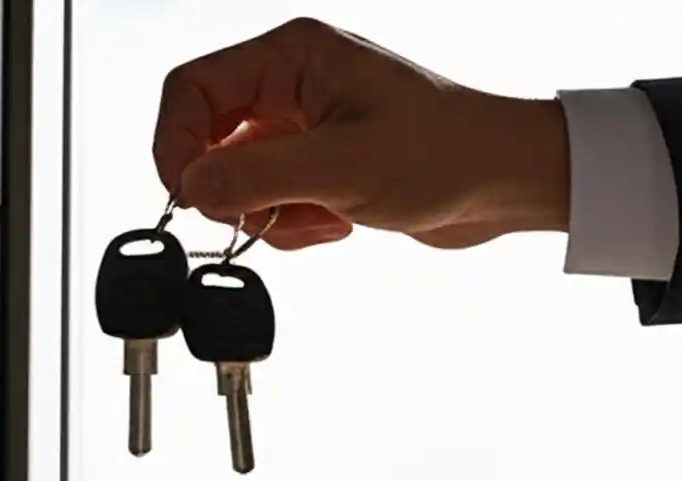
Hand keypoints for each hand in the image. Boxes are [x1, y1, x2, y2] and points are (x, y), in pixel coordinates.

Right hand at [153, 17, 569, 250]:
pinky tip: (339, 223)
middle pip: (208, 136)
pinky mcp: (319, 164)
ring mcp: (304, 127)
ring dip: (267, 213)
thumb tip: (189, 188)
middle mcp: (291, 85)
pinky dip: (292, 224)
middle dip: (228, 188)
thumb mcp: (344, 167)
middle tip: (259, 217)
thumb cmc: (446, 153)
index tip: (186, 196)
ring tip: (322, 219)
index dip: (175, 143)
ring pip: (237, 177)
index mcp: (292, 56)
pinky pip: (271, 200)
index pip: (192, 88)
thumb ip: (257, 176)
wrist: (506, 181)